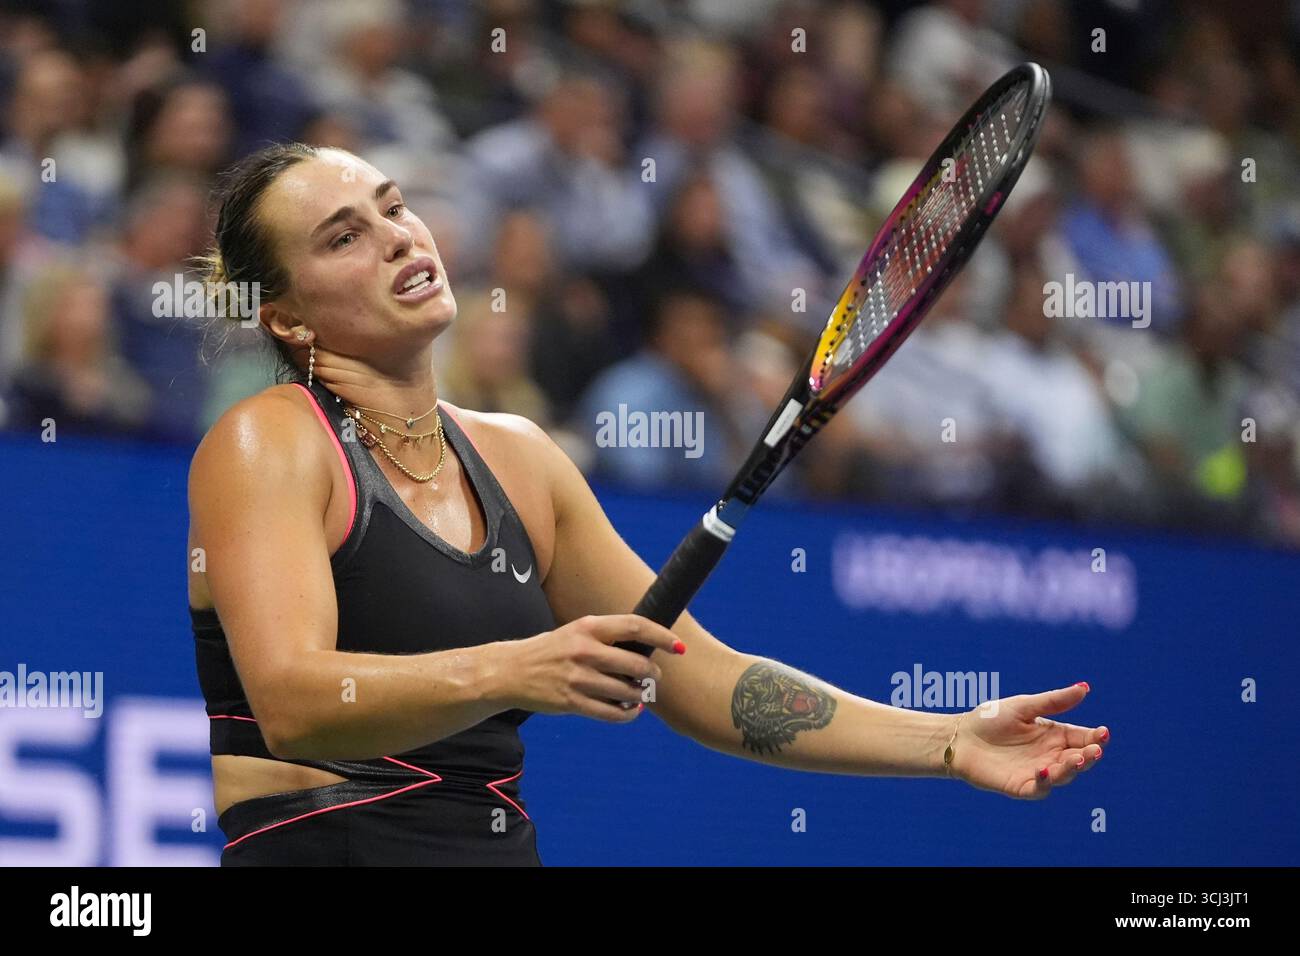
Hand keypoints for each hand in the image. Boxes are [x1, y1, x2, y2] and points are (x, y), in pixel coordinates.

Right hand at [500, 614, 682, 722]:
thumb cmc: (551, 650)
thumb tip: (646, 648)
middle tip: (654, 677)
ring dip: (640, 695)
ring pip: (627, 691)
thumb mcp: (576, 632)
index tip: (679, 646)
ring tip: (640, 694)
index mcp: (588, 627)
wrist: (510, 671)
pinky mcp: (571, 702)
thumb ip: (607, 637)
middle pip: (636, 663)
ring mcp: (577, 678)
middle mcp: (584, 650)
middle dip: (652, 673)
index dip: (661, 635)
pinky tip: (630, 711)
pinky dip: (627, 714)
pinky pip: (611, 713)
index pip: (634, 626)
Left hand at [949, 682, 1108, 798]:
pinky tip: (1043, 770)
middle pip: (1078, 759)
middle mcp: (1050, 755)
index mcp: (1054, 735)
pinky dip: (1044, 782)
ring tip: (1075, 759)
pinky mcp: (1021, 786)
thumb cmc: (990, 719)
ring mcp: (1037, 772)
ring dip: (1071, 769)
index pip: (1083, 738)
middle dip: (1089, 756)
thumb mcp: (1024, 706)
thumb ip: (1054, 701)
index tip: (1104, 733)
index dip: (1096, 738)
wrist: (959, 737)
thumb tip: (1085, 687)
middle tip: (1095, 750)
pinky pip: (1038, 789)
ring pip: (1063, 776)